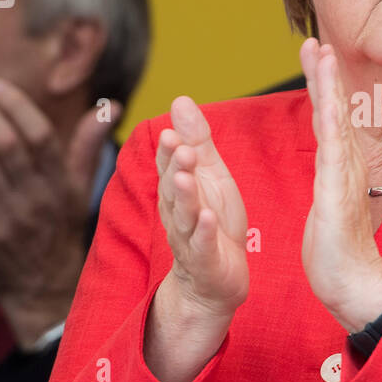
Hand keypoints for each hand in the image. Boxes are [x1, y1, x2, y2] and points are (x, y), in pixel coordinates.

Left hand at [0, 79, 114, 347]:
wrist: (43, 287)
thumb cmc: (59, 229)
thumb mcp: (79, 188)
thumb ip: (87, 146)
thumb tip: (109, 107)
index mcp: (61, 183)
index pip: (40, 135)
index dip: (15, 106)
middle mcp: (38, 198)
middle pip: (7, 144)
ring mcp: (9, 216)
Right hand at [150, 97, 249, 357]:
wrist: (213, 283)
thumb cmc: (212, 223)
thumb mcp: (209, 176)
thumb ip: (196, 140)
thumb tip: (180, 99)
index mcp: (179, 191)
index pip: (169, 166)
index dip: (168, 150)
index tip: (170, 130)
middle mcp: (178, 214)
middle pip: (172, 188)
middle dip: (173, 166)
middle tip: (177, 145)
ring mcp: (190, 240)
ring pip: (183, 216)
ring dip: (183, 196)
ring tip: (185, 176)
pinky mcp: (206, 263)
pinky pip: (202, 247)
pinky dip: (203, 233)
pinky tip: (207, 217)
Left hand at [299, 38, 381, 332]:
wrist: (350, 281)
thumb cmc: (337, 248)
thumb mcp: (328, 202)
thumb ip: (331, 178)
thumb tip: (332, 162)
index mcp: (338, 165)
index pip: (328, 116)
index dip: (322, 84)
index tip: (314, 53)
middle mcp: (345, 164)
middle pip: (334, 109)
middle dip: (324, 73)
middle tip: (315, 40)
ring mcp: (344, 177)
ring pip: (336, 122)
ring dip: (329, 88)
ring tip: (322, 57)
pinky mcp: (338, 193)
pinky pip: (334, 153)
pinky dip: (332, 125)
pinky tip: (327, 103)